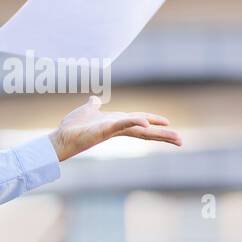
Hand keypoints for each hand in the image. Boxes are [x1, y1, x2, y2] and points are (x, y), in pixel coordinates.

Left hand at [48, 96, 182, 161]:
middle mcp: (118, 127)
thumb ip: (93, 106)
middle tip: (181, 141)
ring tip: (177, 138)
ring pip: (140, 130)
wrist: (60, 137)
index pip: (140, 121)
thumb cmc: (72, 127)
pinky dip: (135, 123)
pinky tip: (147, 124)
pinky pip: (123, 124)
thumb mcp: (86, 111)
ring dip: (159, 134)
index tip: (169, 123)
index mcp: (116, 122)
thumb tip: (94, 99)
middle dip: (163, 135)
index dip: (154, 121)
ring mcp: (113, 130)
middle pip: (145, 131)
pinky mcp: (105, 130)